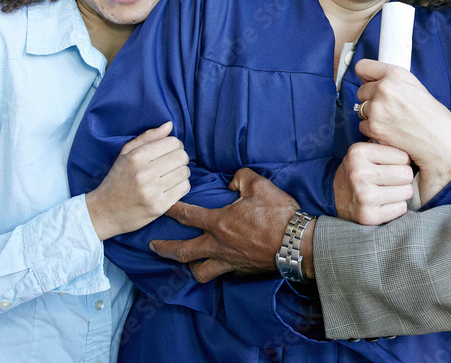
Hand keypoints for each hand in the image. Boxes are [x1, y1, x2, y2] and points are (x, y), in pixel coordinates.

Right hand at [85, 121, 190, 240]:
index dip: (175, 146)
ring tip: (169, 176)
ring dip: (181, 173)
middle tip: (171, 164)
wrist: (106, 211)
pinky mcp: (159, 206)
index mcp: (136, 157)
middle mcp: (144, 173)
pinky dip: (181, 186)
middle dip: (180, 158)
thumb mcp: (126, 154)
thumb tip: (170, 125)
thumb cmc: (117, 179)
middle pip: (182, 156)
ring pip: (185, 172)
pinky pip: (184, 188)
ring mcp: (152, 191)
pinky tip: (170, 188)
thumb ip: (148, 137)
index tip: (168, 152)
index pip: (173, 142)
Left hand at [151, 167, 300, 282]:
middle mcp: (219, 245)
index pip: (187, 216)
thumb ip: (242, 177)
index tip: (160, 207)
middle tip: (152, 246)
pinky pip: (222, 273)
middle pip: (183, 251)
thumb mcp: (260, 185)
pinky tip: (216, 265)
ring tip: (185, 262)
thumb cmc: (278, 214)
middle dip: (164, 248)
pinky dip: (215, 269)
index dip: (171, 210)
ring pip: (200, 271)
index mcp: (220, 223)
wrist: (297, 243)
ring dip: (188, 266)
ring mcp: (229, 261)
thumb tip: (233, 181)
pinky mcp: (242, 271)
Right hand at [334, 142, 413, 224]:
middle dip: (404, 177)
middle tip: (393, 179)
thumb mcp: (363, 151)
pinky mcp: (368, 216)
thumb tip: (412, 144)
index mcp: (358, 153)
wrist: (332, 195)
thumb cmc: (356, 170)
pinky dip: (397, 206)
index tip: (393, 165)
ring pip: (407, 192)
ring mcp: (363, 197)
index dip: (402, 161)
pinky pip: (401, 209)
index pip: (403, 155)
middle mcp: (359, 174)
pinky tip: (385, 203)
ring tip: (388, 190)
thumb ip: (385, 143)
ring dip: (402, 192)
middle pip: (406, 174)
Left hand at [355, 59, 450, 202]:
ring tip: (393, 122)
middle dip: (371, 100)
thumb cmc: (433, 117)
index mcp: (396, 74)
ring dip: (372, 116)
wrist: (442, 142)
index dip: (366, 77)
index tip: (369, 82)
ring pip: (361, 109)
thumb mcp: (416, 87)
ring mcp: (377, 108)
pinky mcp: (374, 127)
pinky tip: (390, 132)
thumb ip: (393, 81)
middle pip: (361, 91)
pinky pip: (363, 126)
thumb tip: (370, 80)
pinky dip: (373, 131)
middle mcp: (385, 88)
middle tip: (390, 109)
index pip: (362, 67)